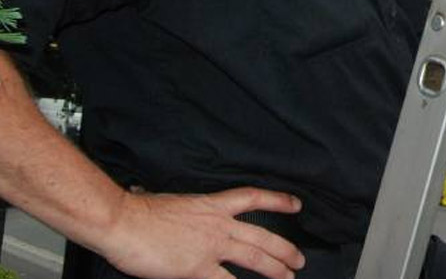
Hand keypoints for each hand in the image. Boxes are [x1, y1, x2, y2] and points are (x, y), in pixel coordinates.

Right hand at [101, 186, 305, 278]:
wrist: (124, 222)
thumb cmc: (139, 211)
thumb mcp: (169, 201)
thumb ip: (180, 209)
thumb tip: (162, 203)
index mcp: (212, 205)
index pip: (254, 197)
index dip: (278, 201)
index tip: (296, 204)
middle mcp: (218, 224)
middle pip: (262, 235)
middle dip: (285, 248)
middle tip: (299, 259)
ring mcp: (211, 246)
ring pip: (254, 257)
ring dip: (275, 268)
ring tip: (288, 276)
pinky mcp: (197, 268)